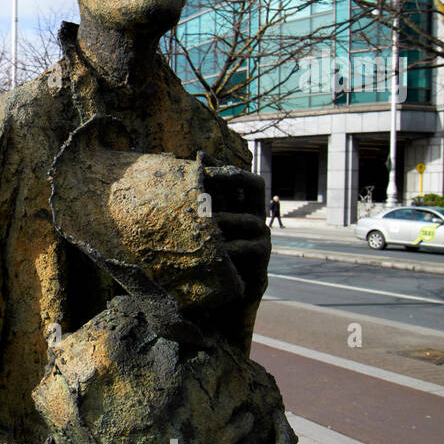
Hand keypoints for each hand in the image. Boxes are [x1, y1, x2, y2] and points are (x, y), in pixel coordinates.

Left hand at [202, 164, 270, 302]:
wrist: (228, 287)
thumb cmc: (213, 249)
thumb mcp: (205, 222)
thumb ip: (201, 201)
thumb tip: (181, 171)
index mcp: (241, 203)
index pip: (238, 175)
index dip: (221, 164)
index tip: (199, 156)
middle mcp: (255, 214)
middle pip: (256, 185)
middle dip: (233, 177)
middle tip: (209, 174)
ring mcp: (261, 234)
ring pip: (250, 219)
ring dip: (227, 219)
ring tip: (207, 221)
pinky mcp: (262, 254)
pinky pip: (251, 247)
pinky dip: (232, 247)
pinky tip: (216, 250)